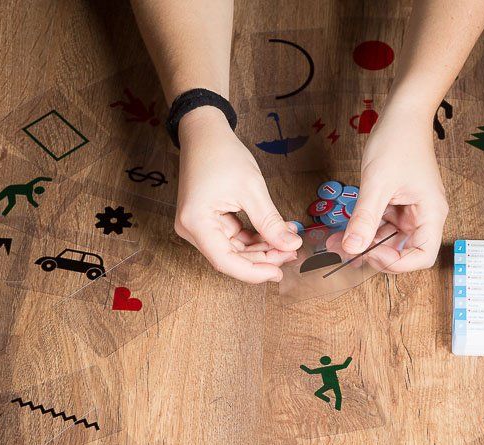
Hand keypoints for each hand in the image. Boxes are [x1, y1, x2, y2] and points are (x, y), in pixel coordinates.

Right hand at [174, 108, 301, 282]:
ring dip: (261, 248)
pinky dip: (254, 238)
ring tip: (288, 241)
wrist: (204, 132)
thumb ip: (270, 222)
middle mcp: (192, 229)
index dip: (254, 272)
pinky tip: (275, 233)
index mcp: (195, 222)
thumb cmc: (221, 153)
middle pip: (231, 257)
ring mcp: (199, 226)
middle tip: (292, 252)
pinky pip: (233, 238)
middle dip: (263, 258)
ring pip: (234, 250)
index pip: (226, 262)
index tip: (278, 273)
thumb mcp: (251, 189)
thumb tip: (291, 245)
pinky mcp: (208, 221)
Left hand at [342, 106, 447, 272]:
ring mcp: (410, 211)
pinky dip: (364, 230)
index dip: (397, 263)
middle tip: (346, 251)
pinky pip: (381, 225)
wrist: (401, 115)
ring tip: (337, 242)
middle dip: (374, 255)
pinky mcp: (397, 204)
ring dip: (365, 244)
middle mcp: (424, 216)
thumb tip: (351, 248)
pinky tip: (344, 230)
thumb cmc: (399, 141)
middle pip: (403, 251)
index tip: (371, 253)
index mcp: (431, 213)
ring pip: (388, 240)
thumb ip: (364, 218)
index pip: (422, 256)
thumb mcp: (377, 183)